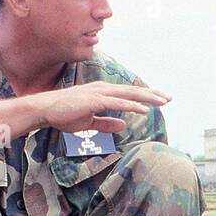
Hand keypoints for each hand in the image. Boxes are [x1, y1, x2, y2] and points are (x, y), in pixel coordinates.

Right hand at [35, 81, 169, 134]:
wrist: (45, 110)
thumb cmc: (64, 115)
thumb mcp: (90, 122)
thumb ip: (106, 123)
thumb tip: (123, 125)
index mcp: (103, 93)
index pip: (129, 94)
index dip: (145, 96)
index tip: (161, 100)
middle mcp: (104, 90)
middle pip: (133, 91)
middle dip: (152, 94)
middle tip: (169, 98)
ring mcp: (99, 93)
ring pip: (128, 94)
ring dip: (146, 97)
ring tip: (163, 101)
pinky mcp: (94, 100)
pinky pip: (116, 103)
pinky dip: (131, 105)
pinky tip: (143, 109)